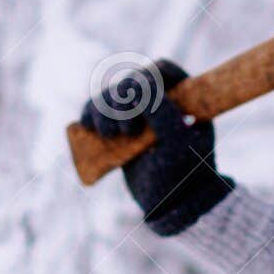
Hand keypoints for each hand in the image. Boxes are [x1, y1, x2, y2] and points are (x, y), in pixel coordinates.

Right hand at [78, 57, 232, 235]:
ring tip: (112, 136)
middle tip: (129, 132)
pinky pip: (94, 111)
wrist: (171, 204)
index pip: (162, 69)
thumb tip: (140, 88)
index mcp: (184, 95)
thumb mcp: (178, 144)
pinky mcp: (115, 128)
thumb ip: (162, 113)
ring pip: (110, 95)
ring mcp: (135, 113)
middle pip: (130, 81)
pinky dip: (89, 117)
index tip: (142, 102)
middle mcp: (158, 99)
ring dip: (104, 112)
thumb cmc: (183, 173)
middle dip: (122, 102)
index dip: (147, 79)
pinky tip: (94, 131)